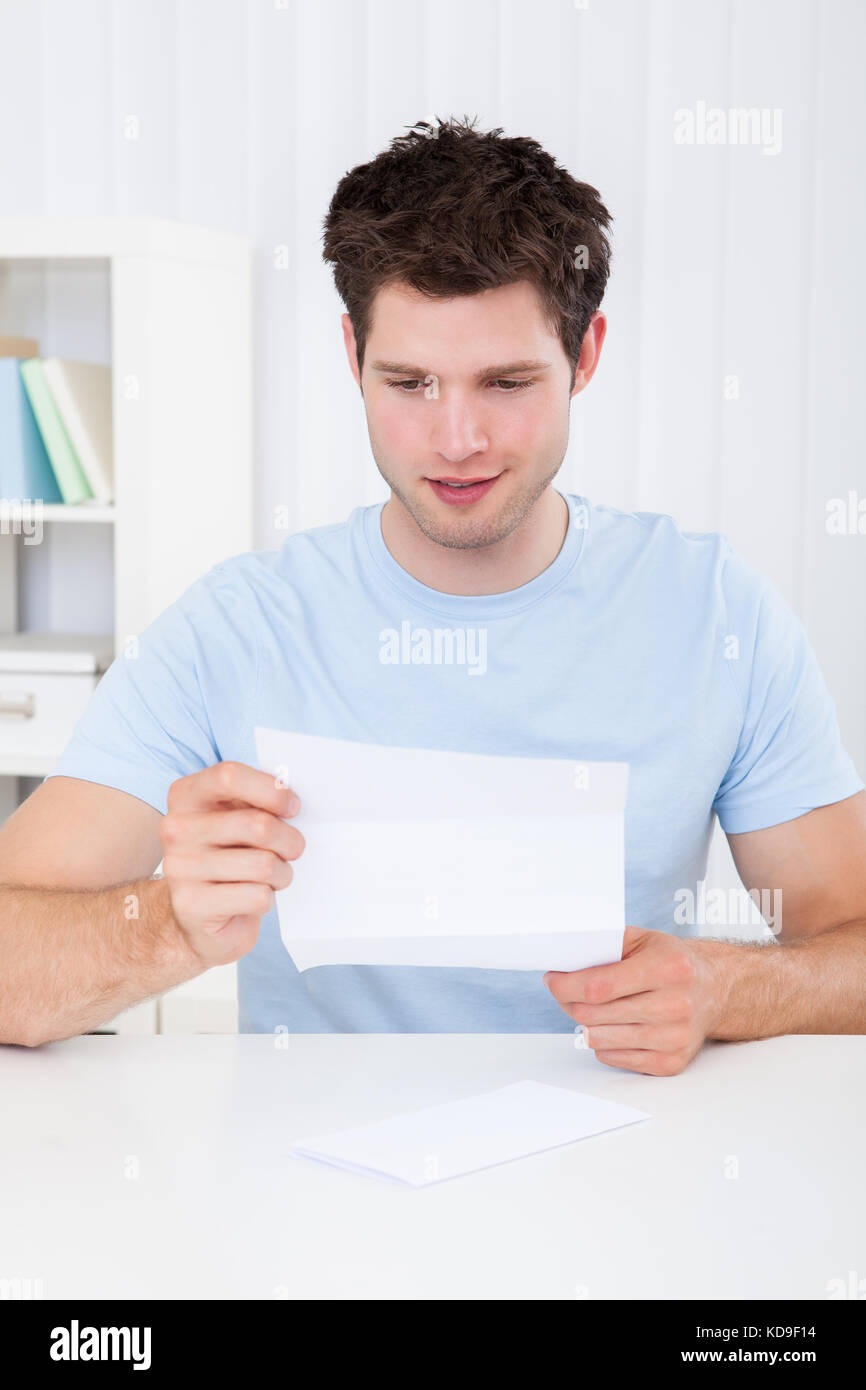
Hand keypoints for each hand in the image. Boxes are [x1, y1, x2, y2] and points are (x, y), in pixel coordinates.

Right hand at [159, 761, 304, 966]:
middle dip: (289, 840)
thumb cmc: (227, 857)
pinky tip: (252, 897)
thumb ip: (255, 801)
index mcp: (185, 796)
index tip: (292, 807)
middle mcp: (176, 829)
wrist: (195, 915)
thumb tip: (290, 798)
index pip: (229, 776)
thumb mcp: (235, 819)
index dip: (271, 791)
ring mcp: (180, 868)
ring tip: (272, 876)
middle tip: (293, 849)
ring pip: (263, 864)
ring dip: (281, 873)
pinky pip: (257, 896)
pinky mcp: (192, 905)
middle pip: (257, 825)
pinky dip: (267, 898)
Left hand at [543, 926, 723, 1075]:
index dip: (566, 985)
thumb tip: (564, 962)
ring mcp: (674, 1038)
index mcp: (668, 968)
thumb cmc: (672, 963)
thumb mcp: (644, 940)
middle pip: (594, 1014)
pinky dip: (603, 1042)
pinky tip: (611, 1026)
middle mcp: (674, 1005)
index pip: (599, 986)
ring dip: (585, 1023)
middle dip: (569, 1002)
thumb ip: (606, 945)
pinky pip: (613, 1058)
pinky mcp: (670, 1063)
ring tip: (588, 1008)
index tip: (552, 980)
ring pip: (600, 1039)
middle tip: (565, 992)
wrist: (714, 992)